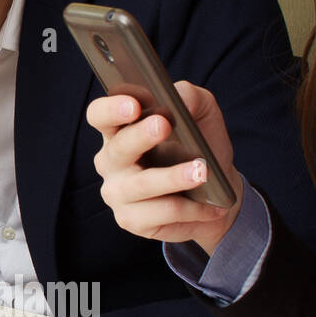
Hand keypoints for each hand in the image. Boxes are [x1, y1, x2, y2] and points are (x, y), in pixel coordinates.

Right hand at [86, 81, 243, 252]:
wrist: (216, 194)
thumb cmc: (199, 149)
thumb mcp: (202, 115)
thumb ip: (191, 97)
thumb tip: (180, 100)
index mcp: (119, 130)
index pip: (99, 115)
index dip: (111, 109)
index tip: (134, 104)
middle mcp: (111, 161)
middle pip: (117, 147)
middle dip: (139, 136)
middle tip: (163, 125)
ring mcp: (117, 192)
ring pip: (142, 184)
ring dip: (173, 177)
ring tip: (202, 171)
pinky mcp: (131, 219)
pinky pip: (162, 212)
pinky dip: (191, 208)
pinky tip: (210, 206)